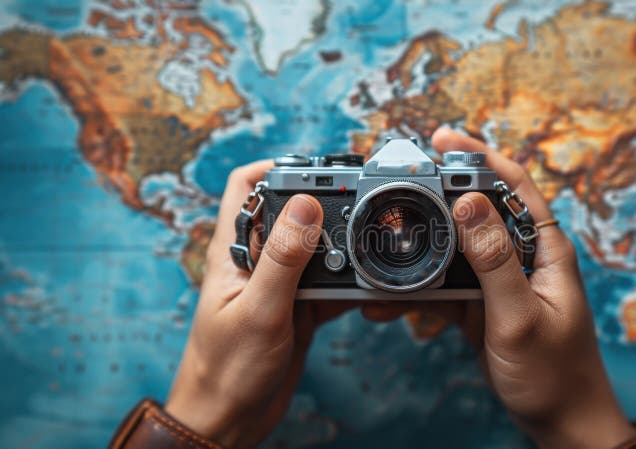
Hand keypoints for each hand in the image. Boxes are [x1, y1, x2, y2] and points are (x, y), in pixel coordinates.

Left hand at [165, 161, 351, 448]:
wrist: (229, 420)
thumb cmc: (226, 370)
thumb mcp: (259, 309)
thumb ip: (283, 258)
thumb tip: (307, 204)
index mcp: (233, 250)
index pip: (246, 186)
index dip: (276, 167)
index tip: (317, 169)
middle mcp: (256, 260)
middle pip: (291, 212)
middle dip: (325, 206)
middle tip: (360, 207)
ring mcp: (279, 285)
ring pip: (316, 249)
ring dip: (342, 248)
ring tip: (369, 250)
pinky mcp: (298, 309)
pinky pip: (331, 285)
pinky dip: (351, 284)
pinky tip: (369, 291)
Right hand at [362, 128, 635, 448]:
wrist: (561, 423)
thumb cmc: (557, 375)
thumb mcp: (521, 316)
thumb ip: (494, 260)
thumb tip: (468, 204)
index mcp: (544, 249)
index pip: (514, 185)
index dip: (480, 156)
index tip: (443, 139)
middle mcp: (523, 257)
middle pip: (478, 211)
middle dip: (436, 198)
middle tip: (398, 190)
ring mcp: (500, 282)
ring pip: (454, 251)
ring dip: (419, 252)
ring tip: (385, 257)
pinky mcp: (483, 305)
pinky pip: (445, 287)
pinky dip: (417, 292)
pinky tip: (390, 301)